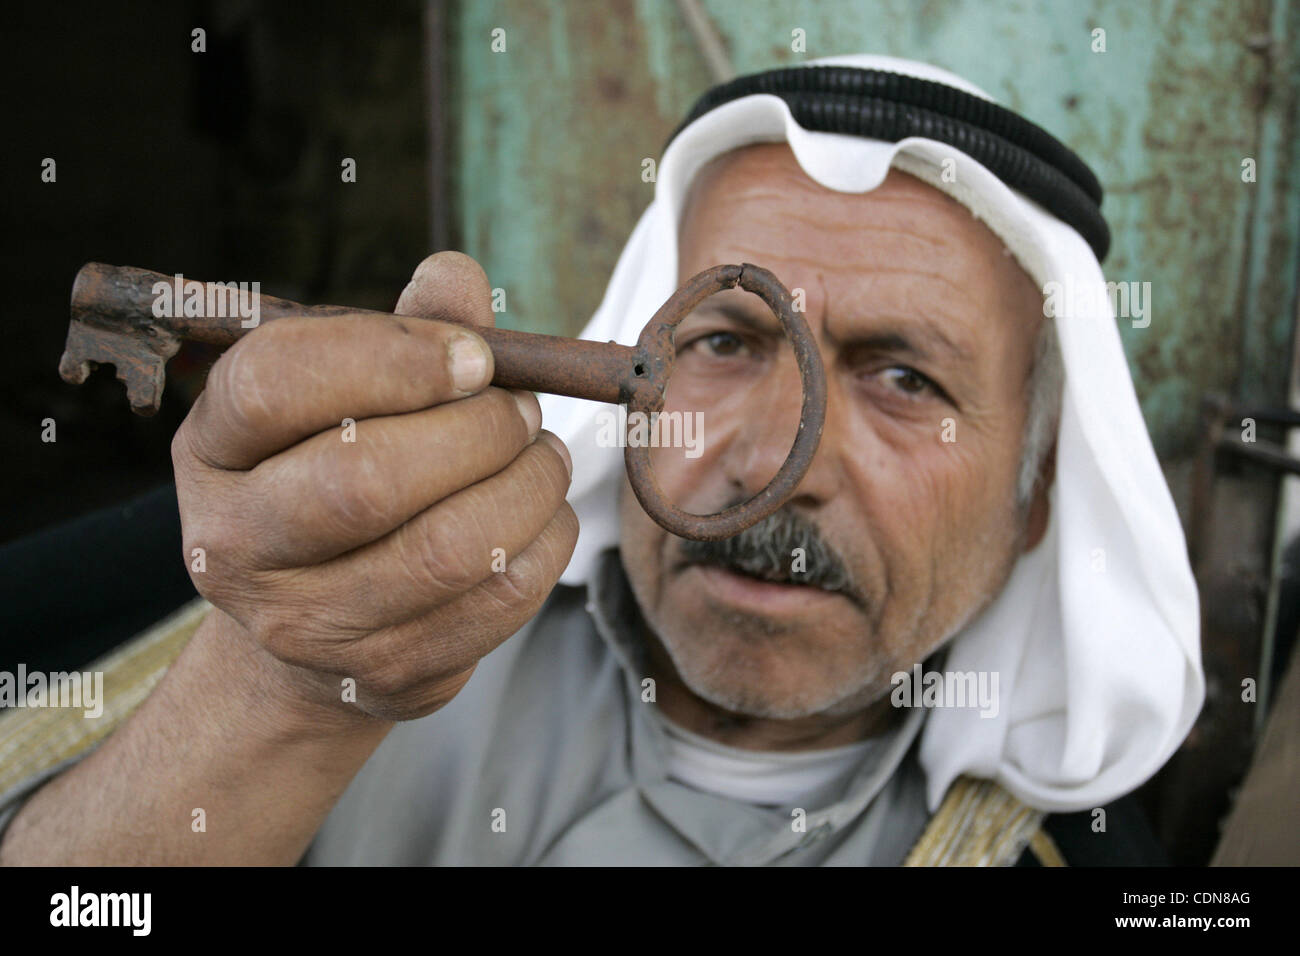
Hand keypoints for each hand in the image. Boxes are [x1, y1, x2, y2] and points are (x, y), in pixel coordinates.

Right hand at [171, 252, 577, 721]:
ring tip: (540, 454)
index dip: (391, 356)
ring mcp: (305, 625)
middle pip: (367, 480)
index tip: (474, 354)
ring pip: (448, 549)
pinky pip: (498, 600)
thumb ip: (402, 329)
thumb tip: (457, 278)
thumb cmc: (340, 474)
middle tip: (520, 409)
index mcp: (213, 447)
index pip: (274, 384)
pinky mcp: (386, 674)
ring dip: (527, 485)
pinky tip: (540, 514)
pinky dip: (547, 542)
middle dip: (477, 430)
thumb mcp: (346, 394)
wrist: (316, 629)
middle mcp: (236, 544)